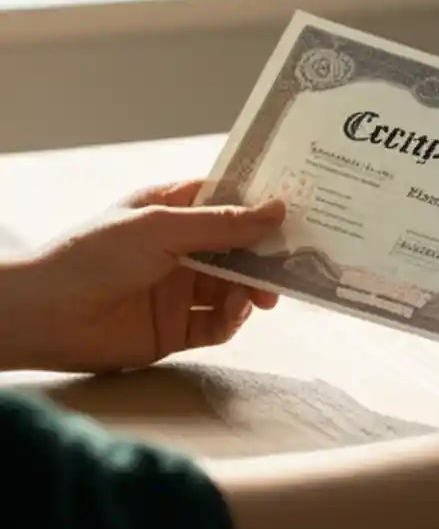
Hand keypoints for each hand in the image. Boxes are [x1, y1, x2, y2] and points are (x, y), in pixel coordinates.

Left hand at [0, 180, 285, 372]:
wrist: (46, 316)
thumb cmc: (94, 255)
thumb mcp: (162, 227)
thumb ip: (223, 224)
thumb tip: (278, 210)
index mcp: (172, 210)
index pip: (228, 201)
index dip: (262, 204)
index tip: (301, 208)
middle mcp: (180, 248)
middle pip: (240, 248)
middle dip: (268, 255)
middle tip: (295, 263)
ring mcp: (179, 288)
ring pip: (236, 287)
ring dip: (254, 289)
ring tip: (262, 295)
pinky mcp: (177, 328)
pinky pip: (220, 323)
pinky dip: (234, 319)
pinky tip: (236, 313)